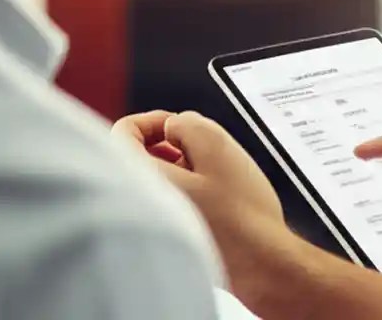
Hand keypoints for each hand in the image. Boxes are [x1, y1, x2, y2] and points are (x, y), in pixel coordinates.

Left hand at [113, 111, 294, 310]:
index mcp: (143, 178)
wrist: (259, 261)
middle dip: (169, 146)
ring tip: (211, 177)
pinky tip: (211, 199)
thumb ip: (188, 123)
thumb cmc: (241, 212)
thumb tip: (173, 126)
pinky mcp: (167, 236)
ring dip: (179, 168)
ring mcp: (150, 223)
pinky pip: (164, 202)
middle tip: (202, 151)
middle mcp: (136, 203)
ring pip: (153, 180)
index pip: (123, 133)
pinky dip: (183, 192)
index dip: (154, 120)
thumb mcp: (219, 148)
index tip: (181, 126)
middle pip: (136, 157)